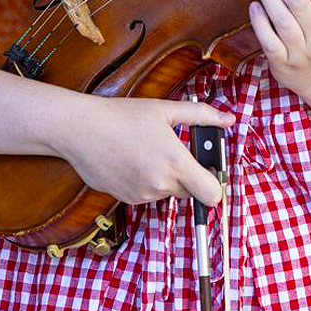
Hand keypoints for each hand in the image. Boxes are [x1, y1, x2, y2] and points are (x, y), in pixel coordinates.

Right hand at [57, 95, 233, 206]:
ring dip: (165, 178)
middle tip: (174, 151)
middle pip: (191, 193)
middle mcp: (160, 184)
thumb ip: (201, 116)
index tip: (209, 169)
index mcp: (175, 162)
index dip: (216, 184)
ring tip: (148, 151)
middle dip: (189, 176)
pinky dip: (147, 182)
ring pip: (167, 192)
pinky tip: (134, 160)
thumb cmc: (122, 116)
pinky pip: (148, 194)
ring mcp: (142, 195)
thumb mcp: (165, 110)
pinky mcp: (127, 200)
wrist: (82, 131)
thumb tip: (228, 119)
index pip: (212, 194)